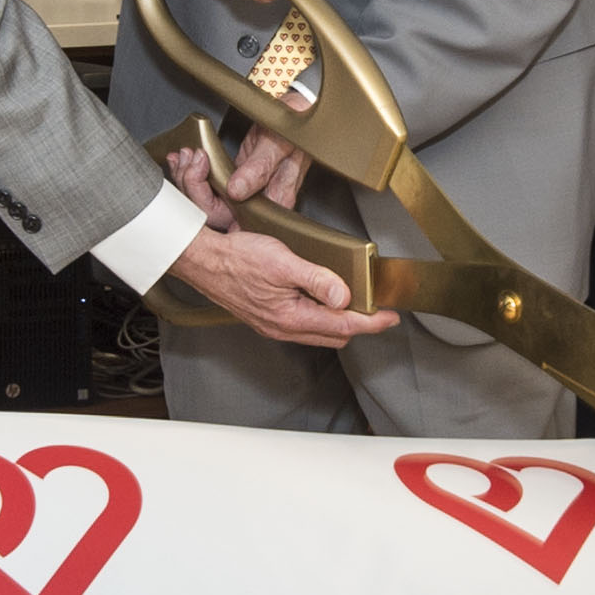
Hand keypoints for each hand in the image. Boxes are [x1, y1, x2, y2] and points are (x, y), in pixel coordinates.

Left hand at [161, 124, 310, 219]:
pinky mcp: (237, 179)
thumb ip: (259, 168)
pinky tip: (187, 158)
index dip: (208, 201)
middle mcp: (259, 201)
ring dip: (189, 177)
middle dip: (193, 186)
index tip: (201, 175)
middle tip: (189, 160)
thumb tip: (237, 191)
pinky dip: (193, 170)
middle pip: (214, 212)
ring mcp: (246, 191)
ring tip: (186, 155)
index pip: (233, 218)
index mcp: (274, 200)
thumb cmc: (296, 125)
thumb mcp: (278, 143)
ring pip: (207, 200)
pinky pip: (210, 184)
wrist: (297, 109)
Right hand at [168, 219, 396, 350]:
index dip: (372, 322)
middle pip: (334, 335)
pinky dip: (320, 316)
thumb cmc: (236, 259)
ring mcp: (274, 326)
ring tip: (355, 302)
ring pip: (319, 332)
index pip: (343, 326)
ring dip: (339, 321)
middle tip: (376, 308)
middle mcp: (283, 328)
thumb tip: (344, 296)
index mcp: (291, 318)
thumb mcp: (283, 263)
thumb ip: (317, 279)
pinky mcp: (268, 318)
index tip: (390, 317)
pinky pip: (303, 325)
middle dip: (359, 324)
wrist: (203, 261)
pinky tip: (322, 298)